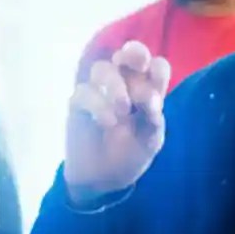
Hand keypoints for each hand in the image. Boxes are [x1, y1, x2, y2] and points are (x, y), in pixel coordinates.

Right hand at [64, 40, 171, 201]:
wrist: (102, 179)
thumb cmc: (130, 155)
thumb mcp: (150, 140)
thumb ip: (153, 118)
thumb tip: (150, 97)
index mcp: (146, 90)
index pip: (155, 66)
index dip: (156, 69)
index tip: (156, 88)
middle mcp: (123, 85)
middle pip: (127, 54)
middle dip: (134, 54)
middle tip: (138, 65)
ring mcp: (98, 91)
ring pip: (102, 68)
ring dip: (115, 84)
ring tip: (123, 109)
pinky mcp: (78, 104)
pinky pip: (84, 93)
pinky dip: (98, 106)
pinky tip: (108, 123)